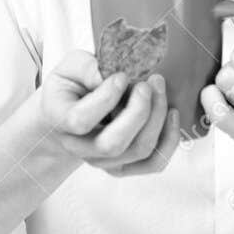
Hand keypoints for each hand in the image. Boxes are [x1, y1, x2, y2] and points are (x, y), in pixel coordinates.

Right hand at [34, 50, 181, 176]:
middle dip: (139, 112)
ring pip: (138, 151)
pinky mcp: (123, 166)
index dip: (106, 97)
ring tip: (159, 88)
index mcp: (60, 120)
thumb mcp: (70, 68)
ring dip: (157, 118)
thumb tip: (114, 76)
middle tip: (147, 84)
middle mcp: (80, 148)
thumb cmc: (70, 88)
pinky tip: (172, 114)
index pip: (81, 120)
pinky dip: (169, 140)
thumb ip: (87, 67)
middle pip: (113, 144)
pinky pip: (153, 163)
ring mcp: (102, 161)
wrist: (66, 114)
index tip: (121, 75)